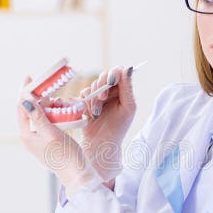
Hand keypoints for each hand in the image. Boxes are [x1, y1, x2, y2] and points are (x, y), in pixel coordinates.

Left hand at [17, 76, 98, 193]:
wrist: (78, 176)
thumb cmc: (66, 156)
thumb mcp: (52, 133)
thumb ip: (38, 117)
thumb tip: (24, 101)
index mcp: (27, 135)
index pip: (22, 108)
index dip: (25, 91)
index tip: (29, 77)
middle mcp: (30, 138)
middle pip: (28, 111)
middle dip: (35, 96)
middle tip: (43, 83)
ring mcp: (39, 140)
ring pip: (38, 116)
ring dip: (44, 104)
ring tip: (53, 94)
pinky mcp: (48, 142)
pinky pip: (46, 122)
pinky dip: (51, 113)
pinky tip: (59, 108)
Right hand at [78, 65, 136, 181]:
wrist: (101, 143)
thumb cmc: (118, 128)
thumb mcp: (128, 108)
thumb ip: (127, 88)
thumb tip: (128, 69)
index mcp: (124, 90)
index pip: (119, 72)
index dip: (114, 74)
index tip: (111, 82)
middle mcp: (112, 91)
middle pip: (104, 75)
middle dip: (102, 86)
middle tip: (102, 99)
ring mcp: (98, 95)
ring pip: (94, 85)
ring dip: (95, 99)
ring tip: (97, 113)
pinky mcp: (87, 100)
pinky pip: (84, 93)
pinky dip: (87, 103)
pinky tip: (91, 114)